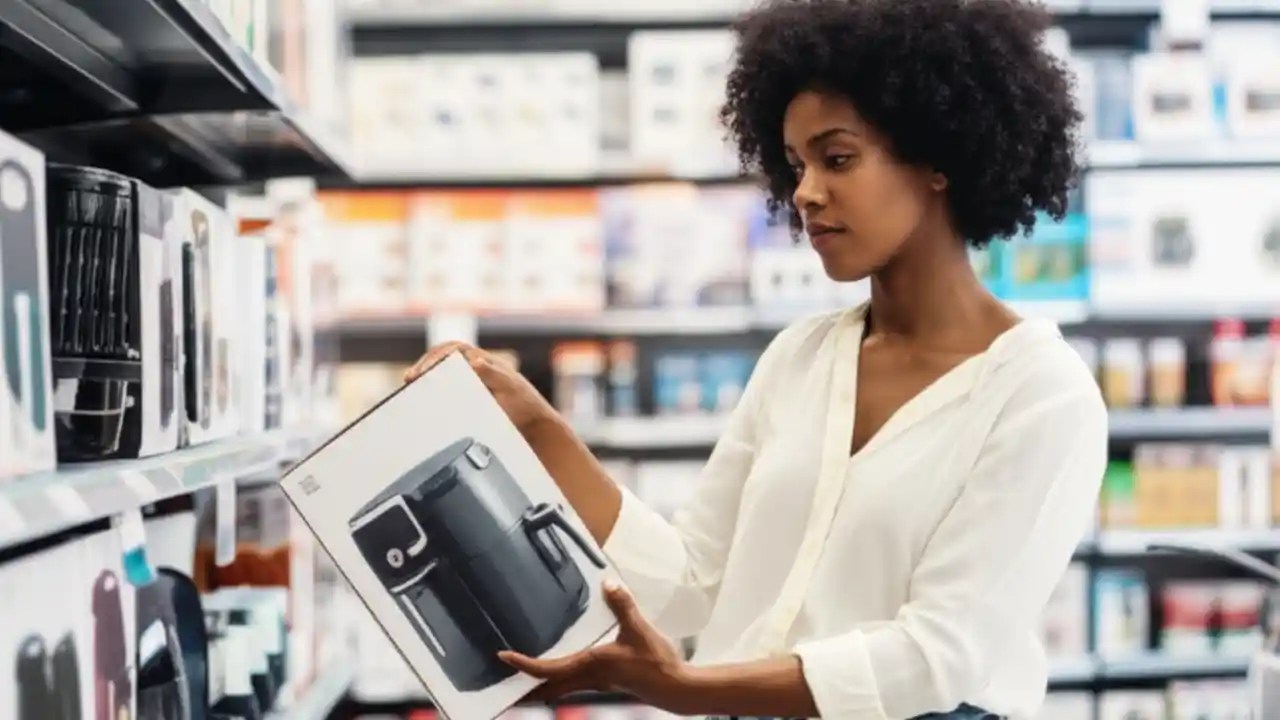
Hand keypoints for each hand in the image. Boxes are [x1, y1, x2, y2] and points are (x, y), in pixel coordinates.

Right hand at [404, 342, 556, 435]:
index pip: (452, 349)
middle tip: (410, 379)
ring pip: (442, 373)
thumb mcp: (510, 388)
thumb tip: (475, 360)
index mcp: (482, 360)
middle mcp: (474, 367)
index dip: (435, 356)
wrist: (533, 424)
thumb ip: (493, 374)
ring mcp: (470, 381)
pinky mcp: (468, 396)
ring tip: (410, 387)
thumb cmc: (524, 405)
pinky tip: (421, 399)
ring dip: (426, 376)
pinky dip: (432, 390)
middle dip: (424, 365)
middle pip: (442, 358)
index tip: (423, 370)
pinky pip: (446, 388)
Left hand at [499, 580, 691, 712]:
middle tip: (504, 689)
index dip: (524, 664)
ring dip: (541, 685)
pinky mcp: (605, 681)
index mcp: (589, 665)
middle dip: (525, 689)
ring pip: (560, 687)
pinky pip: (573, 683)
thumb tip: (608, 583)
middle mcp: (587, 677)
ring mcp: (596, 682)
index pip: (547, 669)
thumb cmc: (655, 662)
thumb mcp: (638, 629)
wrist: (675, 688)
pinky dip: (559, 680)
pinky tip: (562, 672)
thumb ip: (622, 605)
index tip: (504, 657)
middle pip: (548, 687)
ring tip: (526, 681)